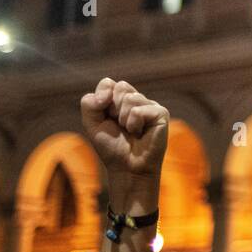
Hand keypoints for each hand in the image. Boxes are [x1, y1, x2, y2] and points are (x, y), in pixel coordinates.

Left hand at [80, 78, 168, 206]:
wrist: (127, 168)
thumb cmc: (112, 148)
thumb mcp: (92, 124)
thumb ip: (90, 104)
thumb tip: (109, 89)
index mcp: (121, 100)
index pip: (108, 83)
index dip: (102, 98)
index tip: (105, 116)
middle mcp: (137, 100)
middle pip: (120, 87)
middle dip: (114, 109)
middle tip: (120, 126)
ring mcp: (150, 105)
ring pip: (130, 98)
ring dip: (124, 119)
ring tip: (131, 131)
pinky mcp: (161, 113)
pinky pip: (139, 110)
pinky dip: (134, 124)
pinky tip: (140, 133)